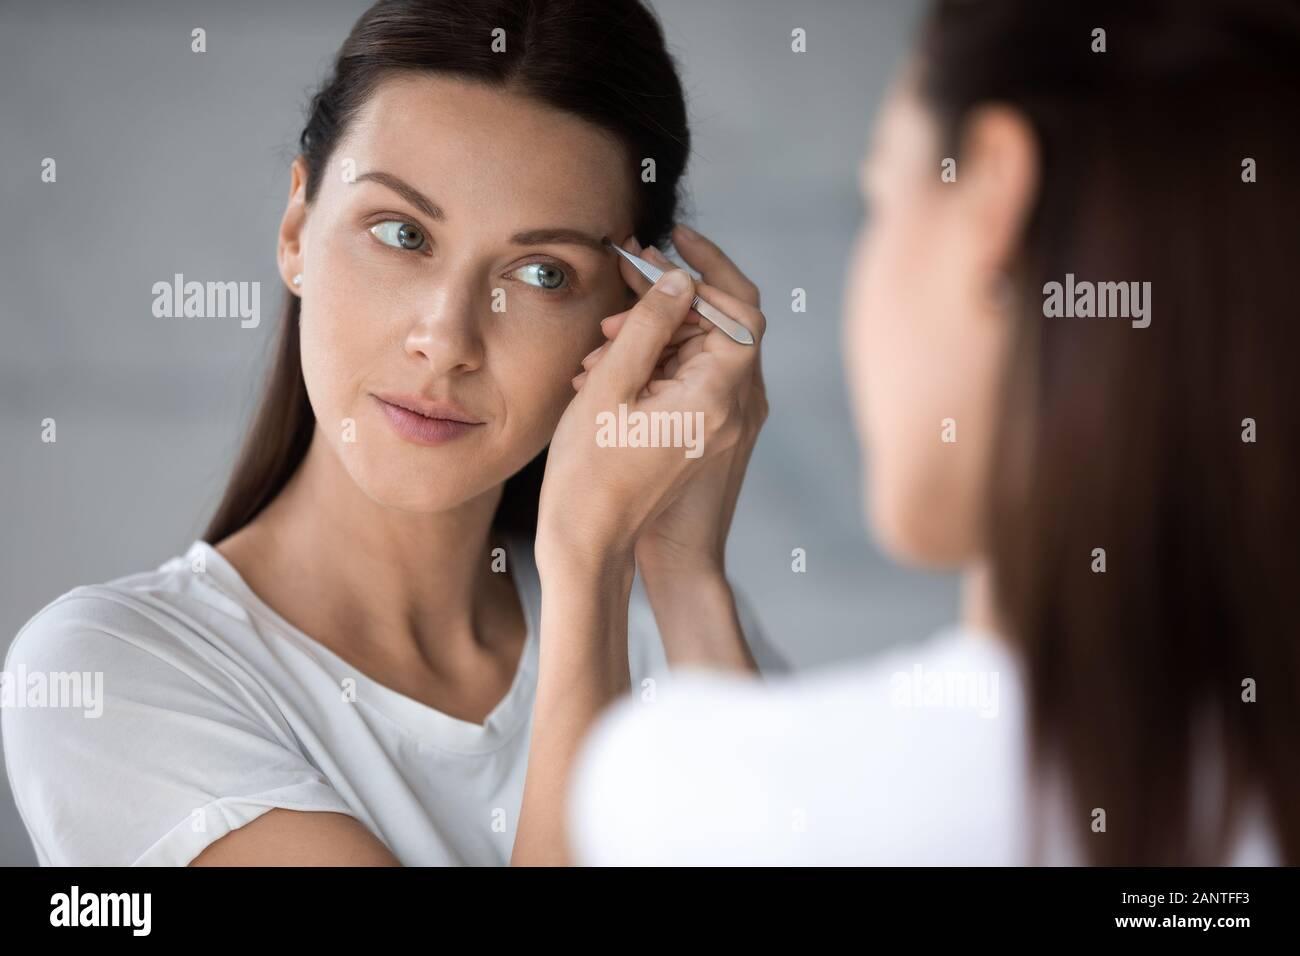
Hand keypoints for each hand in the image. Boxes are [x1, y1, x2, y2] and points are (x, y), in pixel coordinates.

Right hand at [571, 225, 768, 578]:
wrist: (590, 544)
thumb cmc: (589, 472)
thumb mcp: (609, 387)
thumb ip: (649, 326)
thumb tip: (680, 280)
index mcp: (717, 397)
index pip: (740, 311)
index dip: (710, 268)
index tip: (671, 244)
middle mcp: (731, 412)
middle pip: (721, 328)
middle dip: (669, 304)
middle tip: (618, 298)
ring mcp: (721, 429)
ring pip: (700, 354)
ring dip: (655, 336)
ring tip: (599, 348)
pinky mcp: (702, 438)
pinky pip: (690, 382)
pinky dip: (655, 366)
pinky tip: (605, 374)